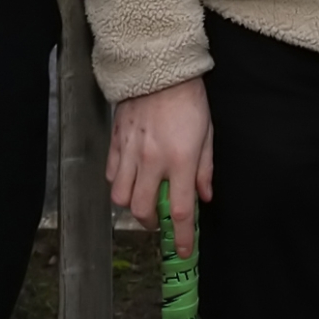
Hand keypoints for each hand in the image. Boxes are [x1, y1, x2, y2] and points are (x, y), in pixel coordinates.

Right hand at [107, 76, 212, 256]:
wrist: (160, 68)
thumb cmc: (189, 98)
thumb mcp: (207, 133)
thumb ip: (204, 169)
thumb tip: (204, 197)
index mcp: (180, 159)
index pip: (181, 211)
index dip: (182, 237)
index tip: (183, 251)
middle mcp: (152, 160)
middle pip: (142, 210)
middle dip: (152, 223)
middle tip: (161, 219)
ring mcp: (130, 151)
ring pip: (120, 197)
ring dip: (132, 205)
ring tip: (143, 198)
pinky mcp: (116, 141)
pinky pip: (110, 174)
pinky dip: (119, 183)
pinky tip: (130, 177)